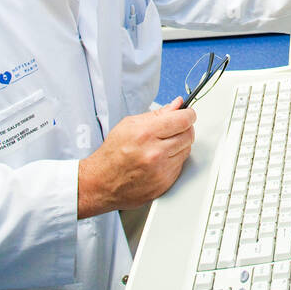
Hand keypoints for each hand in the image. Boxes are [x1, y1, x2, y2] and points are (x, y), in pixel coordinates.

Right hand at [77, 98, 195, 217]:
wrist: (101, 183)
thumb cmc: (112, 154)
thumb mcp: (129, 125)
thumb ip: (157, 114)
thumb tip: (176, 105)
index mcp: (146, 134)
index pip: (183, 119)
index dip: (188, 114)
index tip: (187, 113)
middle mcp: (155, 153)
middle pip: (189, 134)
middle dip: (184, 128)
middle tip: (174, 129)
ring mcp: (161, 171)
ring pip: (187, 150)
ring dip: (179, 145)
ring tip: (162, 146)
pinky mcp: (164, 184)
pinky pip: (180, 166)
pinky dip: (174, 160)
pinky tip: (159, 160)